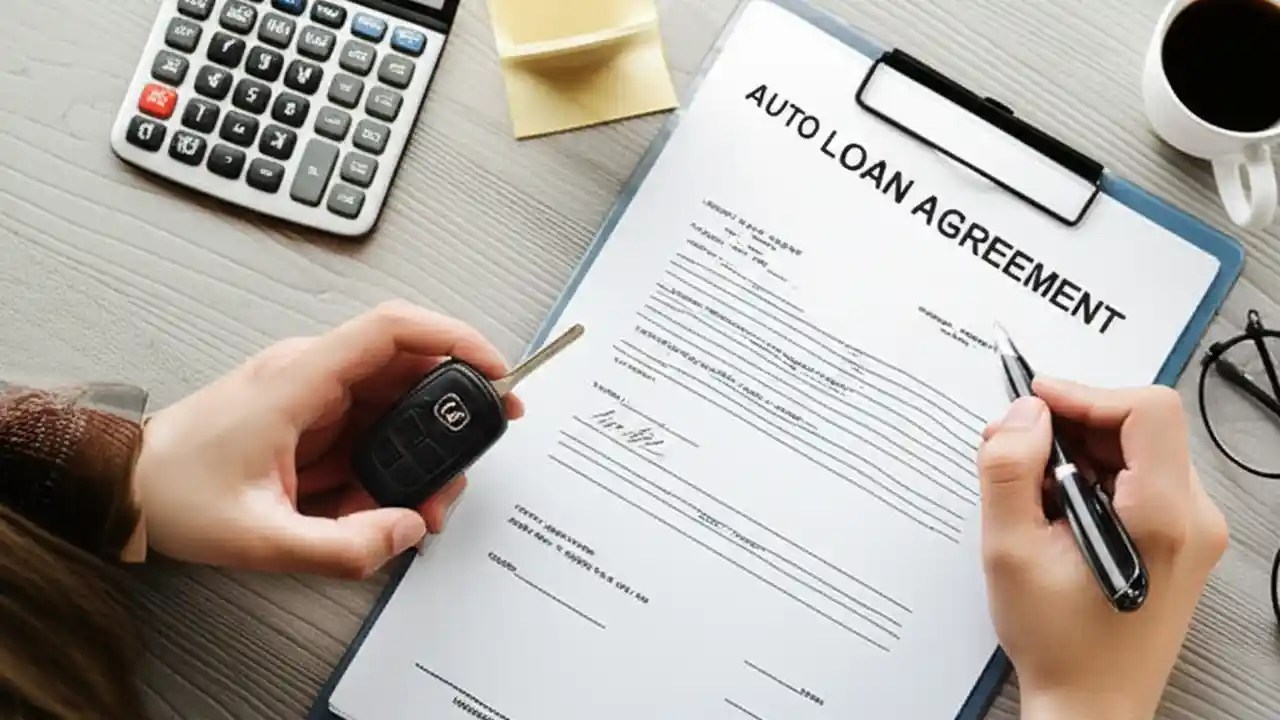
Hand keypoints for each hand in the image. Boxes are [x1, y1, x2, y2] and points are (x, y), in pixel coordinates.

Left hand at [130, 301, 523, 578]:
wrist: (124, 488)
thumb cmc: (173, 495)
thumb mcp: (260, 538)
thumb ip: (342, 546)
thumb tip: (407, 530)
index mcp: (298, 381)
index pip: (391, 330)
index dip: (454, 338)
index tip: (495, 370)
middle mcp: (311, 375)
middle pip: (408, 368)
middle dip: (450, 414)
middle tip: (467, 462)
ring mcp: (312, 393)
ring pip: (394, 402)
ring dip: (420, 448)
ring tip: (419, 501)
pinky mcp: (312, 415)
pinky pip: (371, 427)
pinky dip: (390, 461)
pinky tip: (381, 498)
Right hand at [977, 378, 1227, 719]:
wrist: (1091, 703)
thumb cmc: (1059, 644)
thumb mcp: (1010, 551)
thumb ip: (1009, 472)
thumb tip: (1023, 414)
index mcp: (1163, 518)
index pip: (1146, 411)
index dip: (1085, 394)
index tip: (1037, 400)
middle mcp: (1193, 519)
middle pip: (1141, 427)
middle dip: (1075, 424)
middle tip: (1020, 446)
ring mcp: (1193, 531)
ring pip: (1140, 449)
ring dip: (1082, 452)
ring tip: (1036, 491)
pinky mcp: (1181, 539)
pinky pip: (1142, 477)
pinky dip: (1097, 475)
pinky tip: (1059, 508)